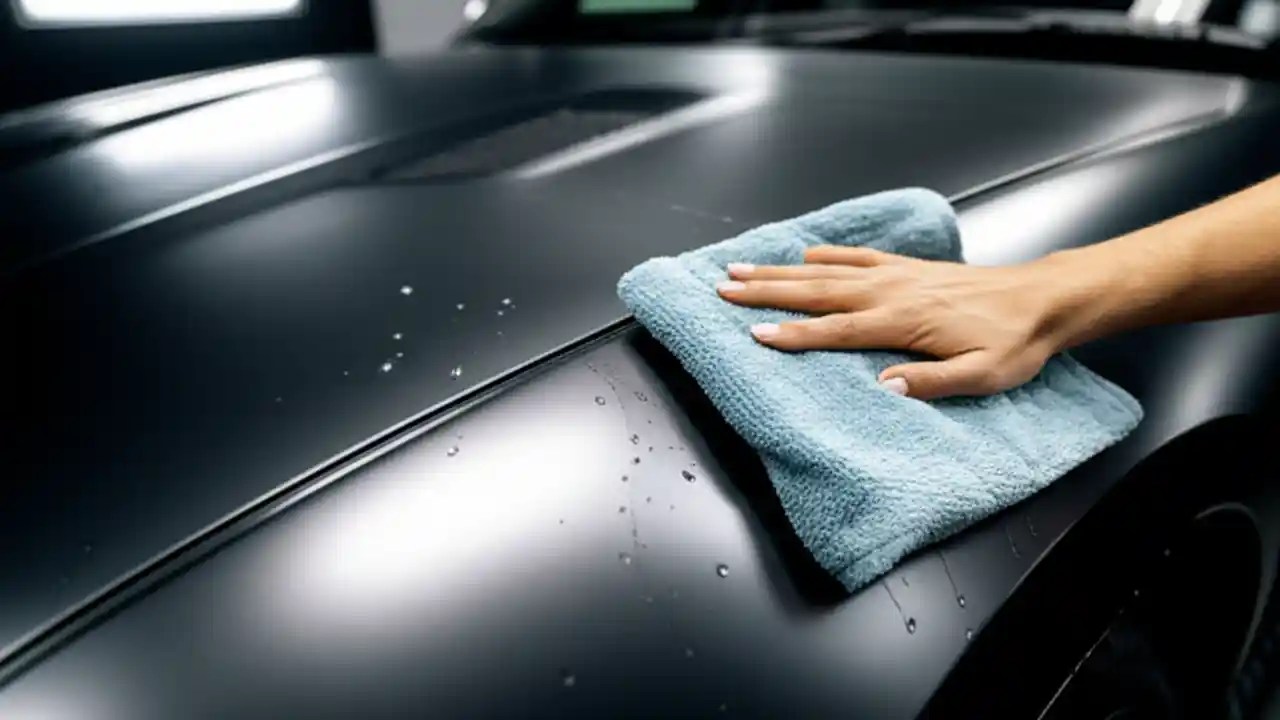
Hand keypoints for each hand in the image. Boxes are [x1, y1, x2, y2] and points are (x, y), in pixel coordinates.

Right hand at [715, 246, 1068, 399]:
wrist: (1043, 299)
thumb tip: (884, 388)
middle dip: (767, 291)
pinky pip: (857, 256)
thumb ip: (932, 382)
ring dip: (782, 270)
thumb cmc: (1014, 342)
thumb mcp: (984, 376)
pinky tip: (805, 253)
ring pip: (827, 270)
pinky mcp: (907, 267)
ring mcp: (897, 275)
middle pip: (816, 290)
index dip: (793, 334)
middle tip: (724, 289)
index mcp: (903, 321)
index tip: (754, 333)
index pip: (835, 329)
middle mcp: (891, 291)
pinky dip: (827, 252)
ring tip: (743, 268)